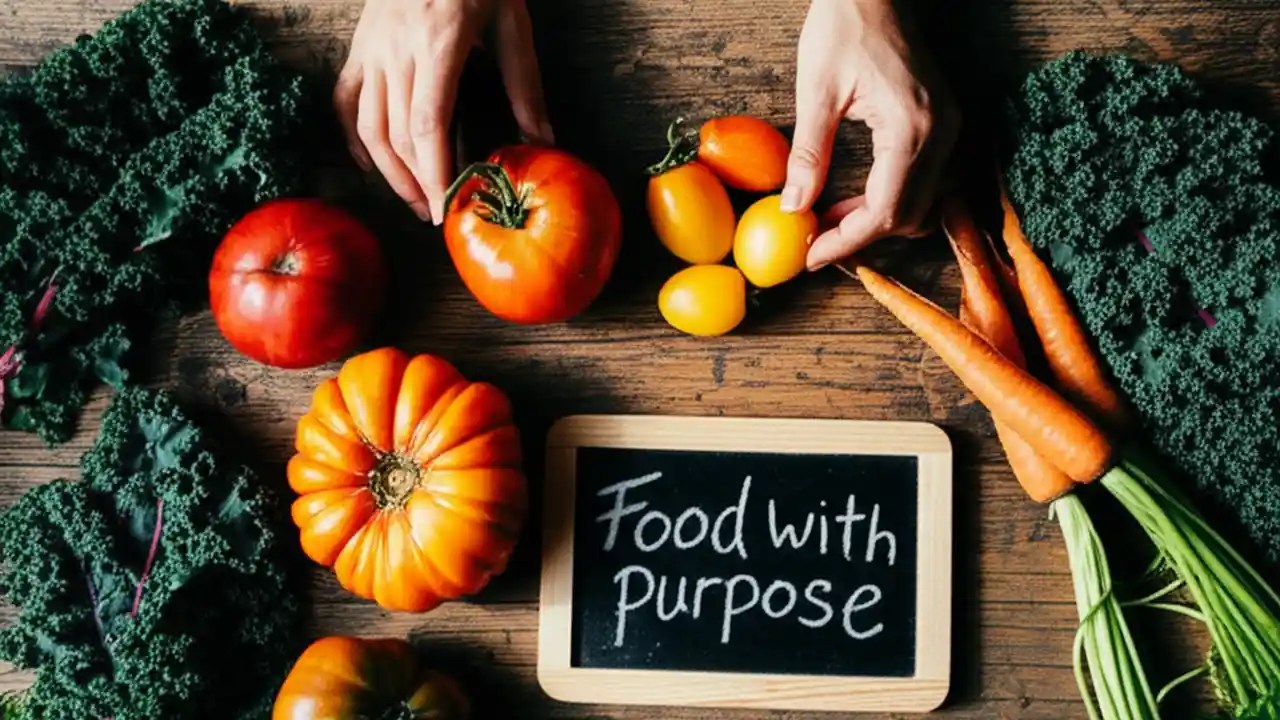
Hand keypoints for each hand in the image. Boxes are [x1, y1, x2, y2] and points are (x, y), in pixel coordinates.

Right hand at [334, 0, 550, 223]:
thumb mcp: (513, 22)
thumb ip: (524, 84)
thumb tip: (541, 141)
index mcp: (438, 41)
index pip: (428, 124)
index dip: (435, 173)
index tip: (449, 206)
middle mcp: (397, 47)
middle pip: (399, 134)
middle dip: (418, 183)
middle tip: (439, 213)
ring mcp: (372, 47)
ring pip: (368, 125)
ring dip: (389, 172)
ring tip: (414, 200)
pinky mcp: (360, 45)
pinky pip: (346, 101)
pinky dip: (354, 138)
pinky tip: (373, 166)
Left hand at [783, 0, 957, 268]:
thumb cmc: (843, 26)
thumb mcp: (816, 92)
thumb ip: (809, 155)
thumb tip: (793, 208)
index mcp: (911, 127)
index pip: (884, 211)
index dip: (846, 241)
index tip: (811, 256)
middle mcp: (940, 133)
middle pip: (907, 216)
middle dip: (860, 236)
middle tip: (813, 239)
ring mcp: (948, 129)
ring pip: (919, 204)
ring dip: (876, 221)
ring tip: (828, 219)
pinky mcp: (942, 124)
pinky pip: (922, 182)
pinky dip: (889, 199)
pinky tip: (853, 197)